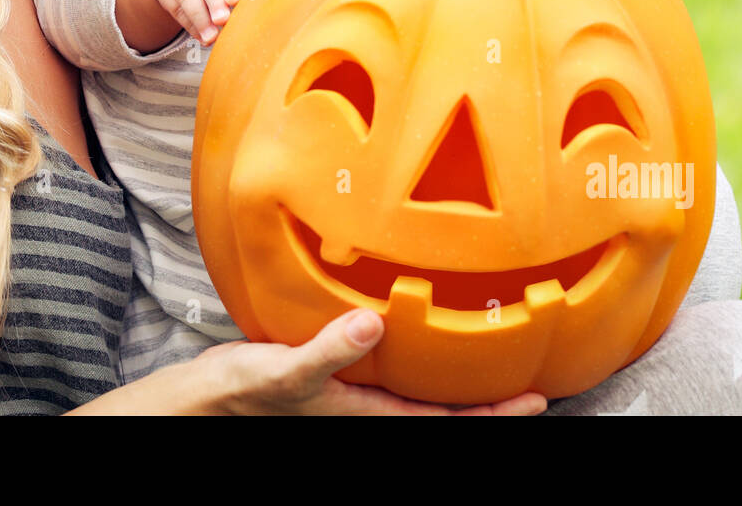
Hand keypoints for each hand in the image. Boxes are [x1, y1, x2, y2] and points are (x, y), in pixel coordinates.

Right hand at [197, 310, 547, 415]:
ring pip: (419, 385)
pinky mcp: (338, 368)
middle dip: (487, 394)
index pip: (444, 420)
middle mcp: (369, 405)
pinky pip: (390, 364)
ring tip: (491, 344)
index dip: (492, 413)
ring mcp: (355, 389)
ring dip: (454, 371)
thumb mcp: (286, 372)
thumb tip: (374, 324)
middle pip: (441, 406)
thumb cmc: (243, 395)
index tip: (537, 399)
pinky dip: (413, 346)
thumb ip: (329, 350)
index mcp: (368, 414)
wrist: (204, 400)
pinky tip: (418, 321)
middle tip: (531, 370)